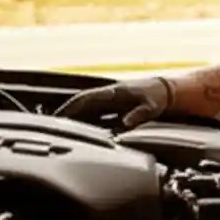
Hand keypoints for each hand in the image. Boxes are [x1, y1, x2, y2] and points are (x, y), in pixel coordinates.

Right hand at [52, 77, 172, 127]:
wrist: (165, 91)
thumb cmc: (157, 97)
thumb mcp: (150, 108)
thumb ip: (138, 115)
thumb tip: (126, 123)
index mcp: (114, 93)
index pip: (86, 98)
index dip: (72, 107)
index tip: (60, 115)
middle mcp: (109, 94)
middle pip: (82, 103)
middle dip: (67, 112)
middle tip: (54, 124)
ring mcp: (111, 99)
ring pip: (87, 107)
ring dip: (75, 116)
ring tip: (62, 128)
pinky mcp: (114, 105)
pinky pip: (96, 112)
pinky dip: (86, 118)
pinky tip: (81, 128)